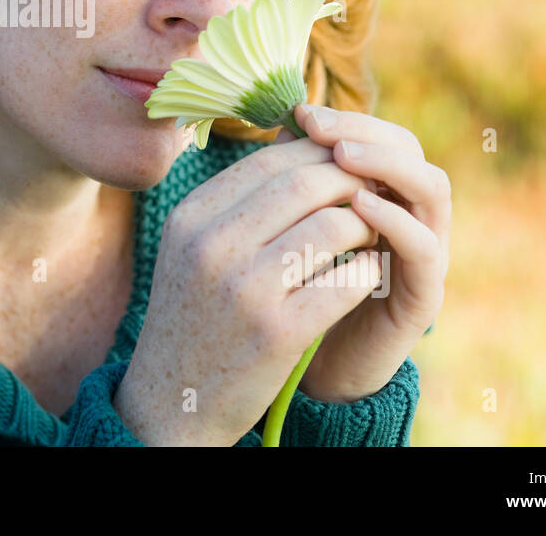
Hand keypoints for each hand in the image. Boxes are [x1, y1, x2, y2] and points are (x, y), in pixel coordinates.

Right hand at [115, 135, 380, 444]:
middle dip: (351, 182)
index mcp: (190, 216)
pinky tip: (367, 276)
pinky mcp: (278, 332)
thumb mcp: (193, 249)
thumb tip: (300, 142)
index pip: (270, 160)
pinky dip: (368, 271)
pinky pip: (347, 281)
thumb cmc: (194, 316)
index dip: (319, 155)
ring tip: (371, 236)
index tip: (346, 166)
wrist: (171, 403)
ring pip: (333, 226)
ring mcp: (244, 288)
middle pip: (305, 183)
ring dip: (366, 226)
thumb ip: (236, 201)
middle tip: (374, 194)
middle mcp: (212, 245)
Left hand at [287, 102, 450, 403]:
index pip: (377, 135)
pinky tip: (359, 207)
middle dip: (364, 131)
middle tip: (320, 127)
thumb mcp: (281, 232)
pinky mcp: (423, 296)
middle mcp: (408, 216)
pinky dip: (395, 221)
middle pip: (410, 150)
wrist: (308, 374)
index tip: (298, 112)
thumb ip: (290, 185)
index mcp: (377, 194)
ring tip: (341, 157)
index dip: (343, 119)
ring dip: (387, 166)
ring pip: (431, 188)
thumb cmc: (289, 295)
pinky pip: (424, 248)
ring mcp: (422, 254)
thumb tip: (282, 126)